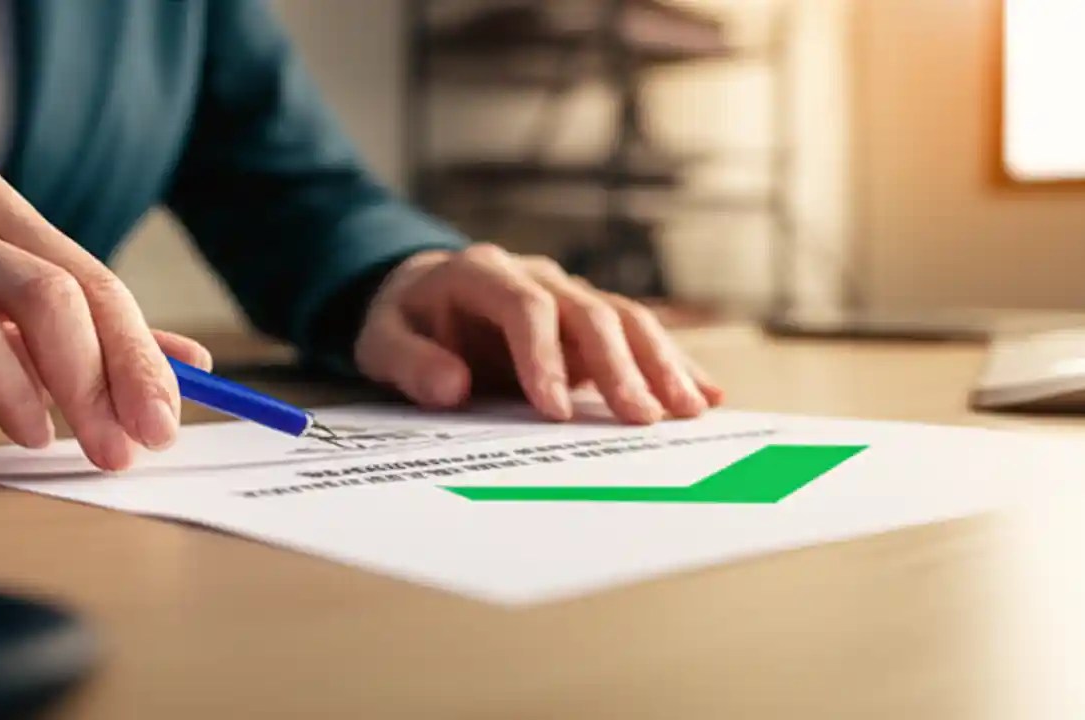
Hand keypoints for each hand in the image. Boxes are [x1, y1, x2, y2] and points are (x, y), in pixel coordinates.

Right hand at [0, 165, 211, 469]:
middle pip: (60, 290)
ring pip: (11, 307)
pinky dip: (0, 389)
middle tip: (127, 445)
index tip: (164, 422)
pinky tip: (19, 427)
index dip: (139, 355)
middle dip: (108, 377)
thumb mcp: (10, 339)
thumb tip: (193, 360)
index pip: (93, 282)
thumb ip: (96, 343)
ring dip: (56, 390)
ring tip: (66, 441)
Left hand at [353, 244, 722, 423]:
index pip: (524, 307)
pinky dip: (670, 363)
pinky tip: (703, 395)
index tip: (555, 411)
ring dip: (658, 364)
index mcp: (481, 273)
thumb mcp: (381, 339)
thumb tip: (453, 388)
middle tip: (641, 418)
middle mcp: (535, 276)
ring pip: (624, 319)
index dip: (543, 356)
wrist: (424, 295)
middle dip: (618, 365)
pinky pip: (635, 337)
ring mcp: (568, 296)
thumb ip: (410, 362)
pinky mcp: (588, 323)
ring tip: (687, 410)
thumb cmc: (404, 321)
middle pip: (588, 311)